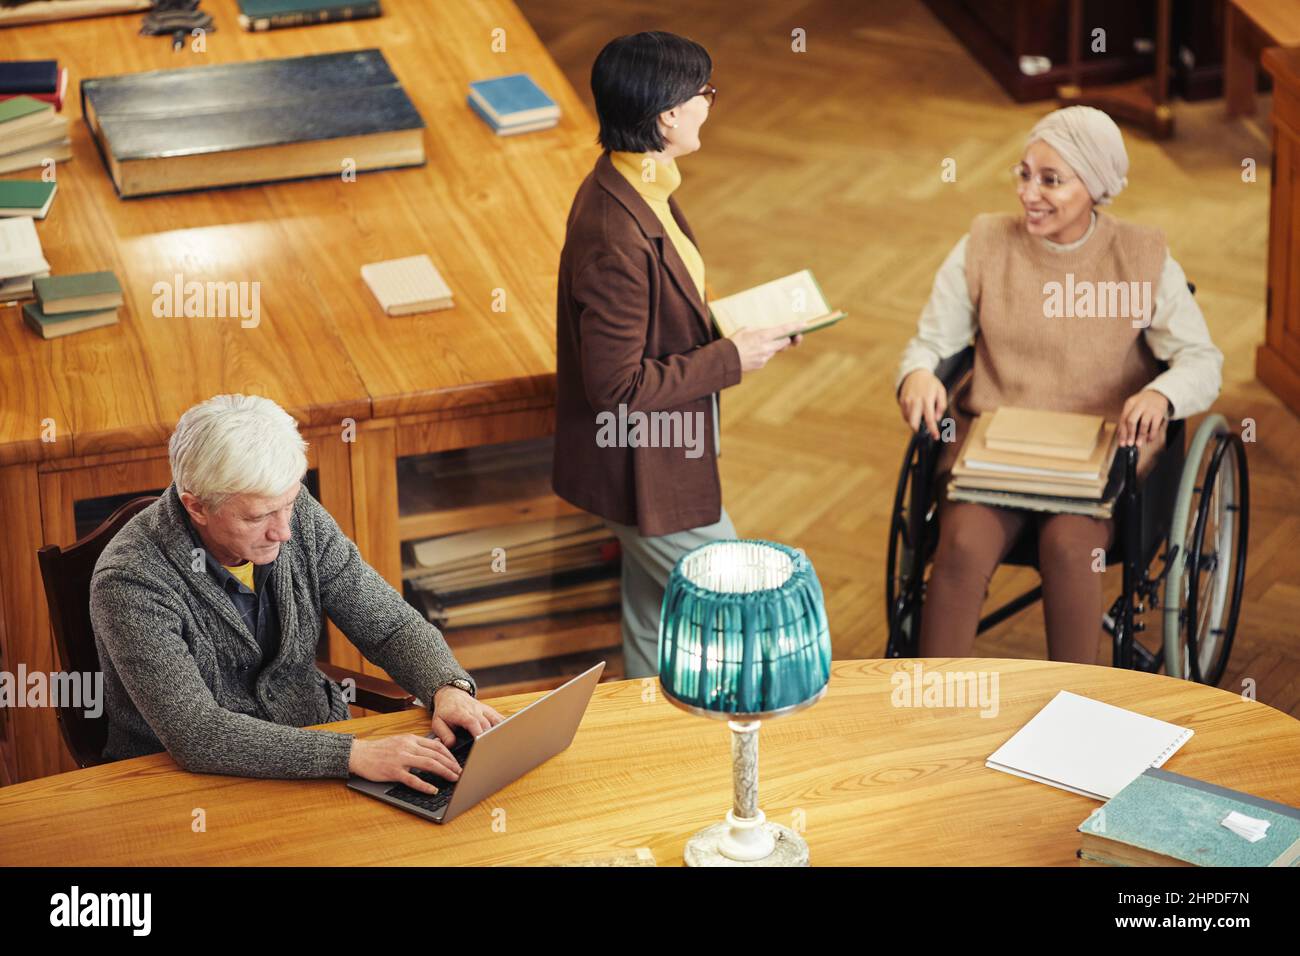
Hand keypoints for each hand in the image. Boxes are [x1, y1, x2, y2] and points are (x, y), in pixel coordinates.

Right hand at [347, 733, 462, 794]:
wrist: (359, 754)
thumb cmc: (380, 749)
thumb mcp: (401, 740)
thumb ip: (419, 743)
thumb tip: (438, 744)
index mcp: (411, 739)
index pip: (437, 745)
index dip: (450, 755)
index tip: (457, 763)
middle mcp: (408, 747)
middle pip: (436, 755)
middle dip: (451, 764)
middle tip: (460, 773)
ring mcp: (400, 759)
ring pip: (428, 764)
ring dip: (444, 772)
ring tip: (453, 779)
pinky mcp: (393, 771)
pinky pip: (412, 779)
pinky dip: (425, 785)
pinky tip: (433, 790)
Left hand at [430, 685, 503, 745]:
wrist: (451, 695)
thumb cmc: (445, 711)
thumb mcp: (437, 723)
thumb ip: (444, 735)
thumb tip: (452, 745)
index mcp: (461, 713)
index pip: (472, 722)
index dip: (478, 732)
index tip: (482, 743)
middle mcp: (474, 710)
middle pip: (486, 723)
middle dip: (490, 737)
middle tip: (494, 751)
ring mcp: (483, 709)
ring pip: (495, 720)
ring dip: (499, 731)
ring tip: (504, 744)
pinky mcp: (489, 710)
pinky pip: (499, 718)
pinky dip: (504, 726)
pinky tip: (509, 735)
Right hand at [728, 320, 807, 372]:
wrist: (725, 360)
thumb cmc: (734, 342)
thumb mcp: (746, 329)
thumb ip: (759, 331)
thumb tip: (767, 333)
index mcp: (763, 335)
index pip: (784, 330)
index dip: (796, 327)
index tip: (805, 324)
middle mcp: (767, 347)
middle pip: (784, 342)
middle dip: (784, 339)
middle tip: (785, 336)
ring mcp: (765, 357)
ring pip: (775, 350)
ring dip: (771, 346)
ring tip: (755, 344)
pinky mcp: (761, 364)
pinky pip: (766, 357)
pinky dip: (763, 353)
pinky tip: (751, 352)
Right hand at [898, 368, 946, 439]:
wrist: (915, 373)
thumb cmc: (930, 383)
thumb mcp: (941, 391)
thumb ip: (941, 406)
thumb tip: (936, 418)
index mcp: (927, 399)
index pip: (929, 419)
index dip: (932, 430)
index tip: (935, 437)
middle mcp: (915, 401)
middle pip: (914, 423)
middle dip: (918, 430)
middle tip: (924, 430)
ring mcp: (907, 402)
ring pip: (908, 420)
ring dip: (915, 422)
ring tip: (921, 415)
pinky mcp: (901, 401)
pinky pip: (905, 415)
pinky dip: (910, 417)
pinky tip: (915, 411)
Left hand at [1118, 389, 1168, 446]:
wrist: (1159, 394)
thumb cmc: (1142, 404)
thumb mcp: (1133, 407)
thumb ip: (1126, 419)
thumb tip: (1121, 437)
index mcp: (1130, 403)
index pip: (1123, 419)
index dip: (1122, 432)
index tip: (1122, 443)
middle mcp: (1139, 405)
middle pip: (1131, 421)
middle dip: (1130, 434)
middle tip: (1129, 444)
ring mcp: (1150, 409)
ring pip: (1143, 424)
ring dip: (1140, 436)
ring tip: (1138, 444)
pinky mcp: (1159, 413)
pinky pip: (1155, 426)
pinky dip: (1151, 434)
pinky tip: (1149, 440)